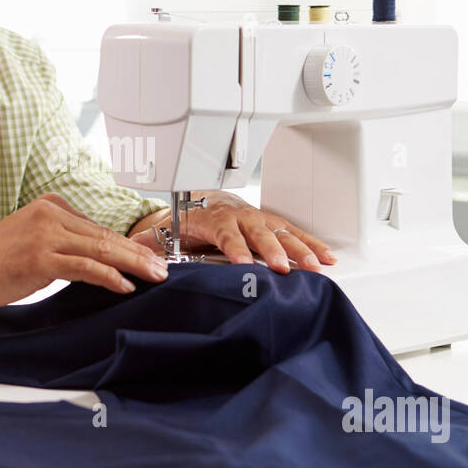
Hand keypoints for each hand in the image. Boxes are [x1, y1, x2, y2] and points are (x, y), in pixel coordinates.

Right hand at [0, 193, 168, 305]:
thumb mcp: (33, 240)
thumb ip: (64, 242)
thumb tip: (100, 258)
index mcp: (51, 206)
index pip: (99, 228)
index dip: (128, 245)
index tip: (150, 258)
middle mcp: (51, 214)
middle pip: (106, 236)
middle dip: (139, 254)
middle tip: (163, 268)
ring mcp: (45, 235)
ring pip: (100, 249)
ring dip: (132, 265)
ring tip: (154, 276)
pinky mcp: (39, 257)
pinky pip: (84, 266)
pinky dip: (108, 276)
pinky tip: (124, 285)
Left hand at [129, 190, 336, 273]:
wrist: (201, 198)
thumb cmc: (186, 218)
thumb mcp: (165, 229)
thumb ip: (152, 243)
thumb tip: (139, 256)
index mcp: (213, 218)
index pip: (226, 235)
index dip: (235, 250)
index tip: (242, 265)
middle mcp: (239, 216)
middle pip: (259, 233)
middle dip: (272, 251)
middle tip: (283, 268)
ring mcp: (258, 218)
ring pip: (282, 231)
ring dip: (299, 249)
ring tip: (316, 266)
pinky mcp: (271, 222)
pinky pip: (294, 231)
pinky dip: (312, 243)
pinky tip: (328, 256)